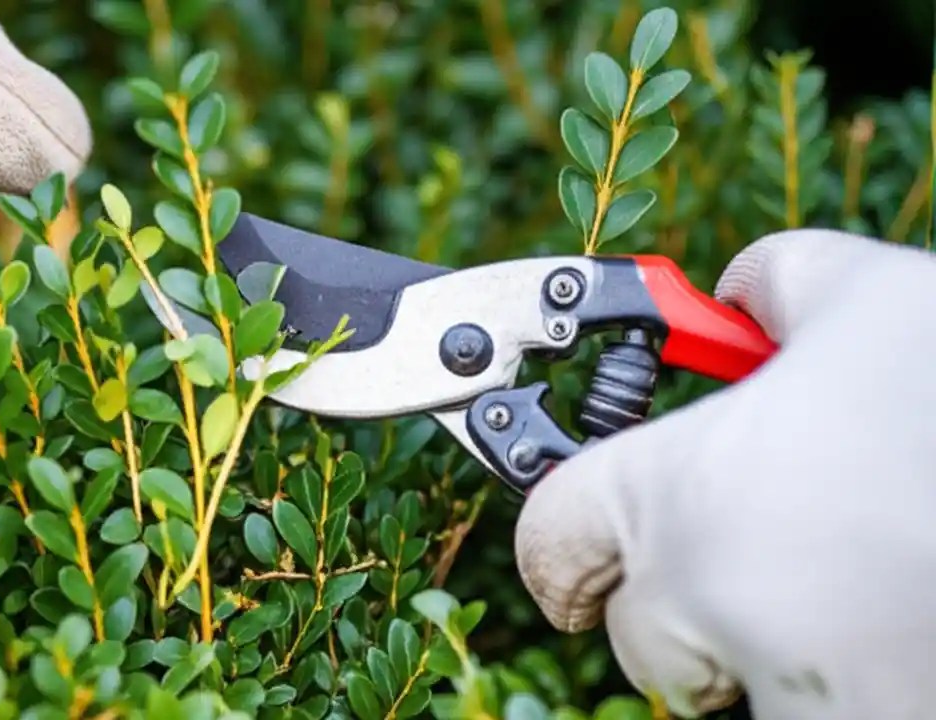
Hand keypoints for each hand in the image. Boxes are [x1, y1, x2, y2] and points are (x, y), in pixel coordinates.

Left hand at [515, 229, 935, 718]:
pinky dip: (833, 685)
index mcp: (686, 491)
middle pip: (639, 635)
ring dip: (764, 655)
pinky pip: (802, 716)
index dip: (567, 542)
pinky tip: (893, 626)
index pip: (548, 540)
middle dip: (685, 605)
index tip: (579, 560)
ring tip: (860, 584)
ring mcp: (795, 689)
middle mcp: (716, 604)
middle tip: (776, 555)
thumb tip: (735, 294)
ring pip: (721, 692)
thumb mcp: (878, 303)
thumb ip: (778, 282)